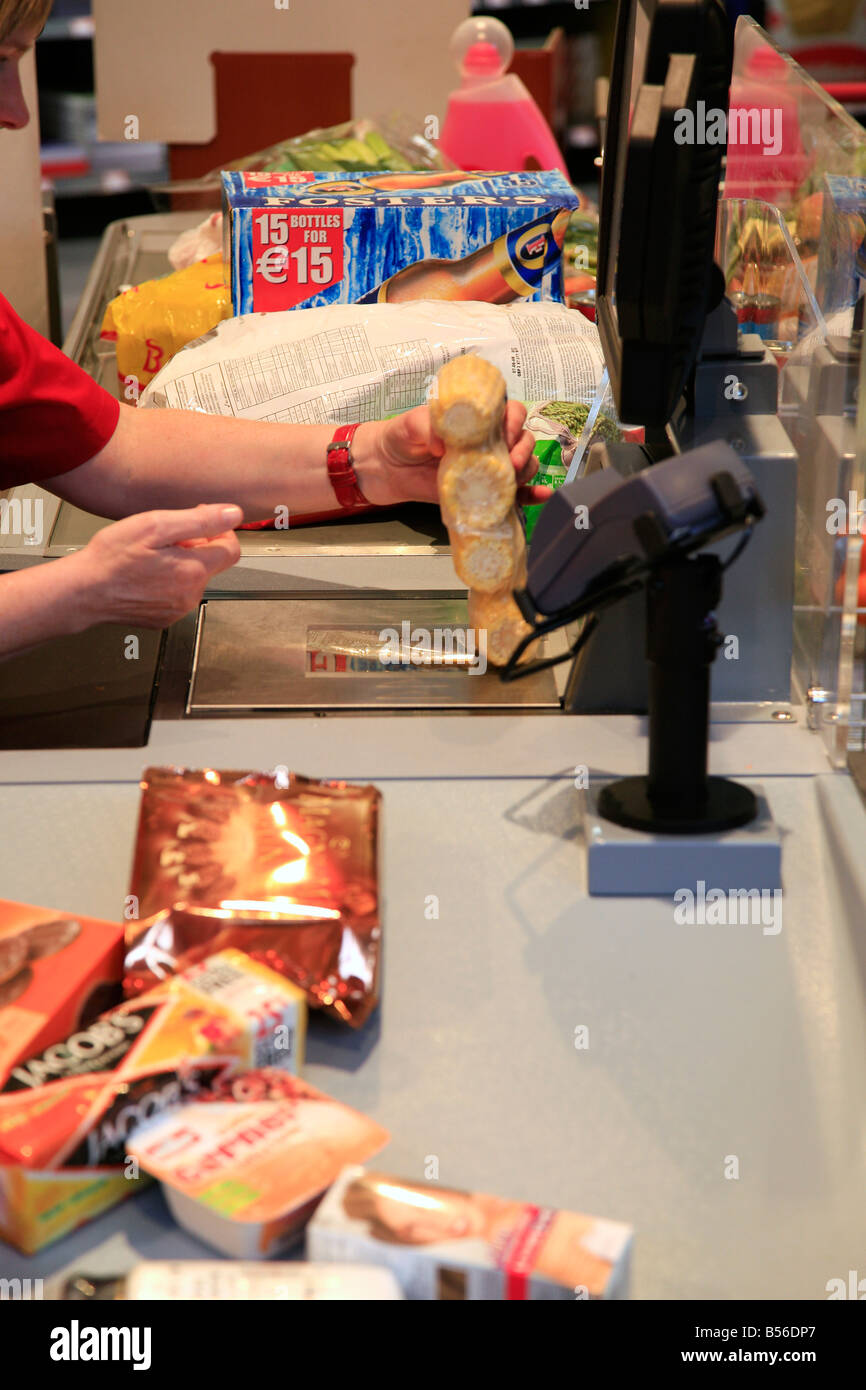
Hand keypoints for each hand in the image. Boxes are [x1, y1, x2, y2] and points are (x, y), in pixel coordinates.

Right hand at [68, 503, 242, 628]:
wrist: (83, 591)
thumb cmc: (111, 558)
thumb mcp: (154, 525)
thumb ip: (200, 521)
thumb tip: (233, 515)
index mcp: (193, 571)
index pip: (232, 549)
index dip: (219, 531)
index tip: (200, 523)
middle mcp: (191, 595)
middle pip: (212, 563)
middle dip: (196, 546)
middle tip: (164, 537)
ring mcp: (178, 609)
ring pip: (194, 578)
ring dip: (181, 563)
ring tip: (151, 555)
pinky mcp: (164, 617)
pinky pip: (178, 594)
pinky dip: (168, 580)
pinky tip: (146, 572)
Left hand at [356, 402, 551, 507]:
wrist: (388, 468)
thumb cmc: (401, 437)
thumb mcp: (411, 425)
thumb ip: (428, 427)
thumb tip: (445, 443)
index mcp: (476, 418)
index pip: (509, 412)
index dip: (513, 421)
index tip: (505, 434)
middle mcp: (488, 440)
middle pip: (523, 439)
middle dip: (523, 449)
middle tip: (509, 462)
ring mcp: (488, 465)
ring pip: (523, 464)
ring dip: (526, 470)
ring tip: (513, 479)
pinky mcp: (484, 490)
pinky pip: (514, 493)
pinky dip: (530, 495)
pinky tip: (539, 495)